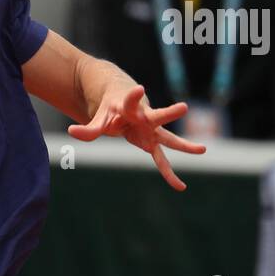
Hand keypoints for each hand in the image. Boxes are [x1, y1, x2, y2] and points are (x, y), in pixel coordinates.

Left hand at [67, 84, 205, 190]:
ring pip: (168, 138)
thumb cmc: (111, 109)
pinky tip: (179, 187)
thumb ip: (88, 128)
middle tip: (184, 107)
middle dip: (169, 113)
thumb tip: (72, 131)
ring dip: (183, 145)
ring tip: (202, 150)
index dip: (134, 96)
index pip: (132, 100)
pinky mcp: (152, 142)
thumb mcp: (98, 118)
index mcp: (130, 107)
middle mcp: (145, 117)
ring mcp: (151, 130)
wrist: (124, 102)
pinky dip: (168, 174)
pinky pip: (160, 160)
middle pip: (158, 116)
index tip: (140, 89)